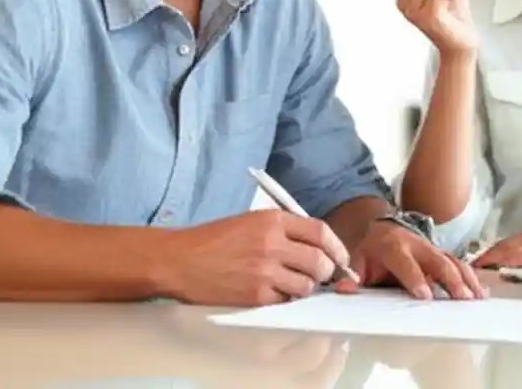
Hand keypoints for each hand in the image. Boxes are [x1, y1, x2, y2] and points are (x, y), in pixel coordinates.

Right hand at [157, 209, 349, 305]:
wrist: (180, 260)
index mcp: (272, 220)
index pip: (321, 232)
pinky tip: (272, 292)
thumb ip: (285, 230)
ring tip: (291, 283)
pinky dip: (285, 299)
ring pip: (307, 285)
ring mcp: (263, 271)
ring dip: (305, 288)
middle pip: (320, 262)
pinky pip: (286, 301)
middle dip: (326, 271)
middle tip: (320, 275)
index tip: (340, 258)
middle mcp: (271, 243)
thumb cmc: (214, 240)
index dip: (337, 248)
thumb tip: (320, 248)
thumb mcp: (251, 221)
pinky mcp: (254, 295)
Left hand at [333, 221, 487, 299]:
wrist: (385, 229)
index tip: (426, 296)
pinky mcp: (442, 253)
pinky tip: (482, 291)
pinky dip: (472, 276)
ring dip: (466, 278)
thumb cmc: (373, 250)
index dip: (416, 278)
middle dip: (450, 279)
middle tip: (461, 298)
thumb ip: (353, 276)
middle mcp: (416, 245)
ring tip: (476, 297)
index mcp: (393, 245)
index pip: (405, 263)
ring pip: (452, 261)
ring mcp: (432, 247)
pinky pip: (459, 263)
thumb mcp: (359, 260)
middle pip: (437, 260)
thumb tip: (343, 289)